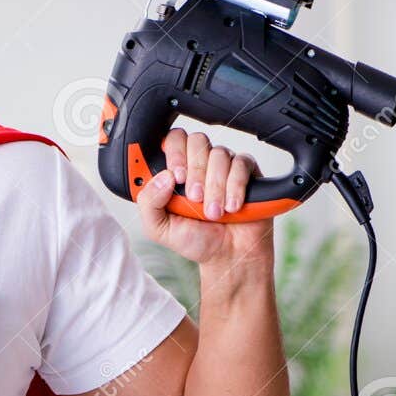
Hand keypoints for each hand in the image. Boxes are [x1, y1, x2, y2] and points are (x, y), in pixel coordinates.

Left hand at [136, 127, 274, 272]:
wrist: (228, 256)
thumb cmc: (195, 239)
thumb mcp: (159, 228)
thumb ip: (149, 204)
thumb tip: (163, 177)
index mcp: (175, 170)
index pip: (172, 140)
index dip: (174, 151)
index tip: (176, 176)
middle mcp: (199, 163)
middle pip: (197, 141)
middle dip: (196, 172)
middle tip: (195, 198)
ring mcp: (223, 165)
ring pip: (219, 154)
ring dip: (215, 187)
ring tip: (213, 213)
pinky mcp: (246, 171)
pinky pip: (241, 164)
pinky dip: (235, 187)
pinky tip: (232, 207)